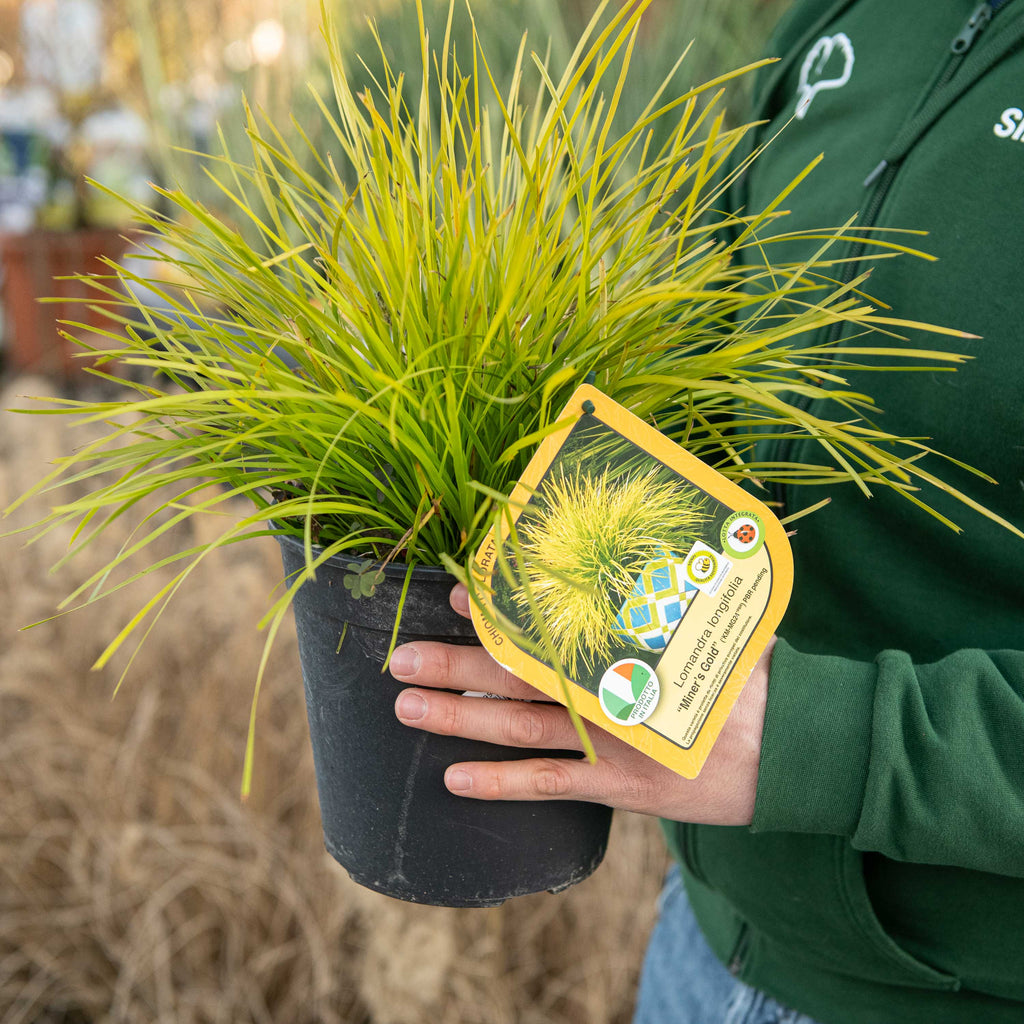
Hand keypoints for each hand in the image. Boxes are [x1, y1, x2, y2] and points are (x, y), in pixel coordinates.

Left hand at [389, 584, 773, 825]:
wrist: (798, 746)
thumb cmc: (753, 676)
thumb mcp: (715, 618)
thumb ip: (666, 593)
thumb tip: (637, 553)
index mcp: (628, 645)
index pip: (548, 625)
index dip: (498, 613)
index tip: (459, 596)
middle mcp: (610, 691)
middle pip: (519, 676)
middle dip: (456, 665)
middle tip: (401, 657)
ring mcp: (613, 742)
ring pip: (520, 728)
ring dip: (459, 718)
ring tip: (407, 708)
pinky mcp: (624, 786)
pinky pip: (551, 785)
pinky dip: (501, 783)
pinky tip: (454, 779)